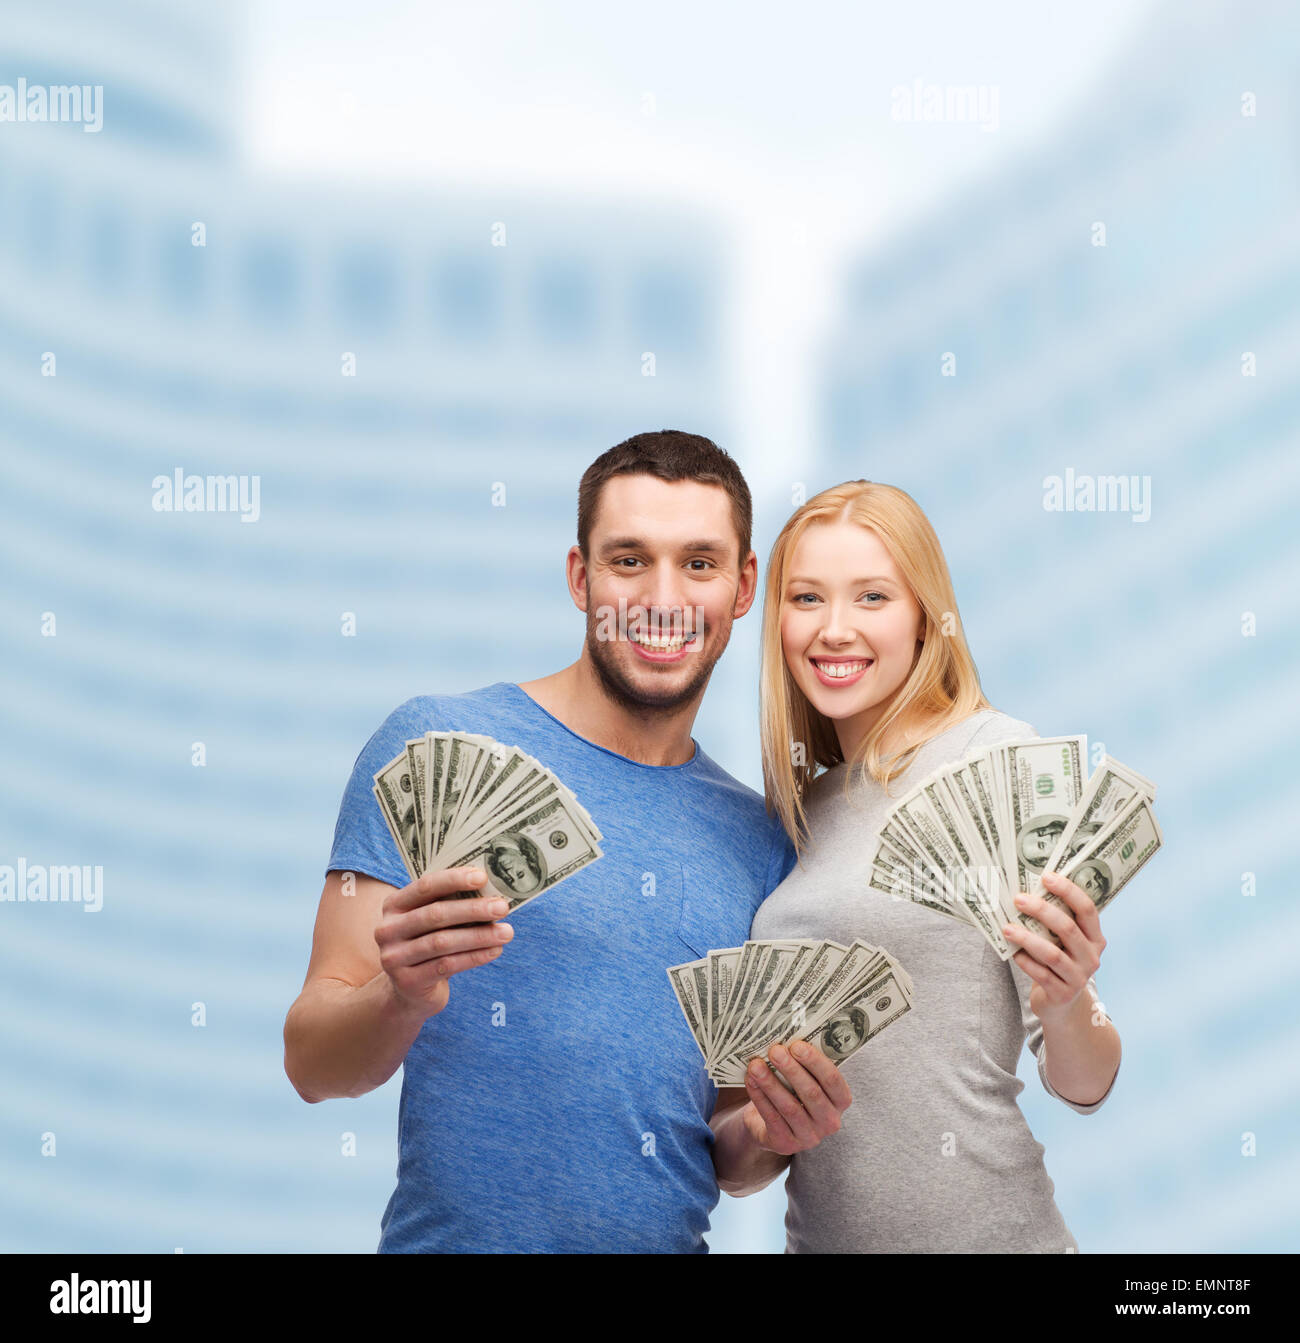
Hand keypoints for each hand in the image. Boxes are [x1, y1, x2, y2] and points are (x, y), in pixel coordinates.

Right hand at [374, 867, 513, 1017]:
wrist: (410, 990)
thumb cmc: (430, 944)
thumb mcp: (433, 922)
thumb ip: (452, 904)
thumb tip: (492, 891)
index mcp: (394, 905)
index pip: (425, 886)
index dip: (454, 880)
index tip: (483, 877)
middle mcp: (387, 929)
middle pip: (435, 914)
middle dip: (473, 909)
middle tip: (502, 907)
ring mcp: (393, 958)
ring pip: (443, 942)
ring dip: (479, 936)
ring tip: (506, 932)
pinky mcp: (407, 982)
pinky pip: (447, 965)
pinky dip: (474, 957)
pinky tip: (495, 951)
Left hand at [742, 1040, 852, 1156]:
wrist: (772, 1124)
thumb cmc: (792, 1091)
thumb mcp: (804, 1078)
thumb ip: (802, 1063)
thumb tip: (785, 1037)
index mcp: (840, 1101)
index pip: (833, 1080)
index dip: (815, 1062)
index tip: (797, 1045)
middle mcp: (830, 1122)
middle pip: (811, 1093)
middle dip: (791, 1069)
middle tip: (775, 1050)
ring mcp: (809, 1137)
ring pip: (789, 1107)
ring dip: (771, 1083)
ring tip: (756, 1065)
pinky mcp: (786, 1144)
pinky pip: (772, 1118)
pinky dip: (759, 1097)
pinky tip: (750, 1080)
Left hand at [1002, 869, 1104, 1023]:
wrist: (1062, 1004)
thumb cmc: (1059, 962)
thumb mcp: (1064, 943)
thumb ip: (1055, 922)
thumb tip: (1025, 891)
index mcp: (1095, 938)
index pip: (1087, 909)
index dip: (1068, 891)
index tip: (1046, 877)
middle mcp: (1091, 957)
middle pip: (1067, 928)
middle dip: (1041, 911)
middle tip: (1018, 899)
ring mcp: (1079, 977)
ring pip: (1052, 954)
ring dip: (1027, 938)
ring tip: (1007, 928)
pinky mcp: (1063, 994)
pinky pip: (1041, 974)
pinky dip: (1025, 962)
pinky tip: (1013, 953)